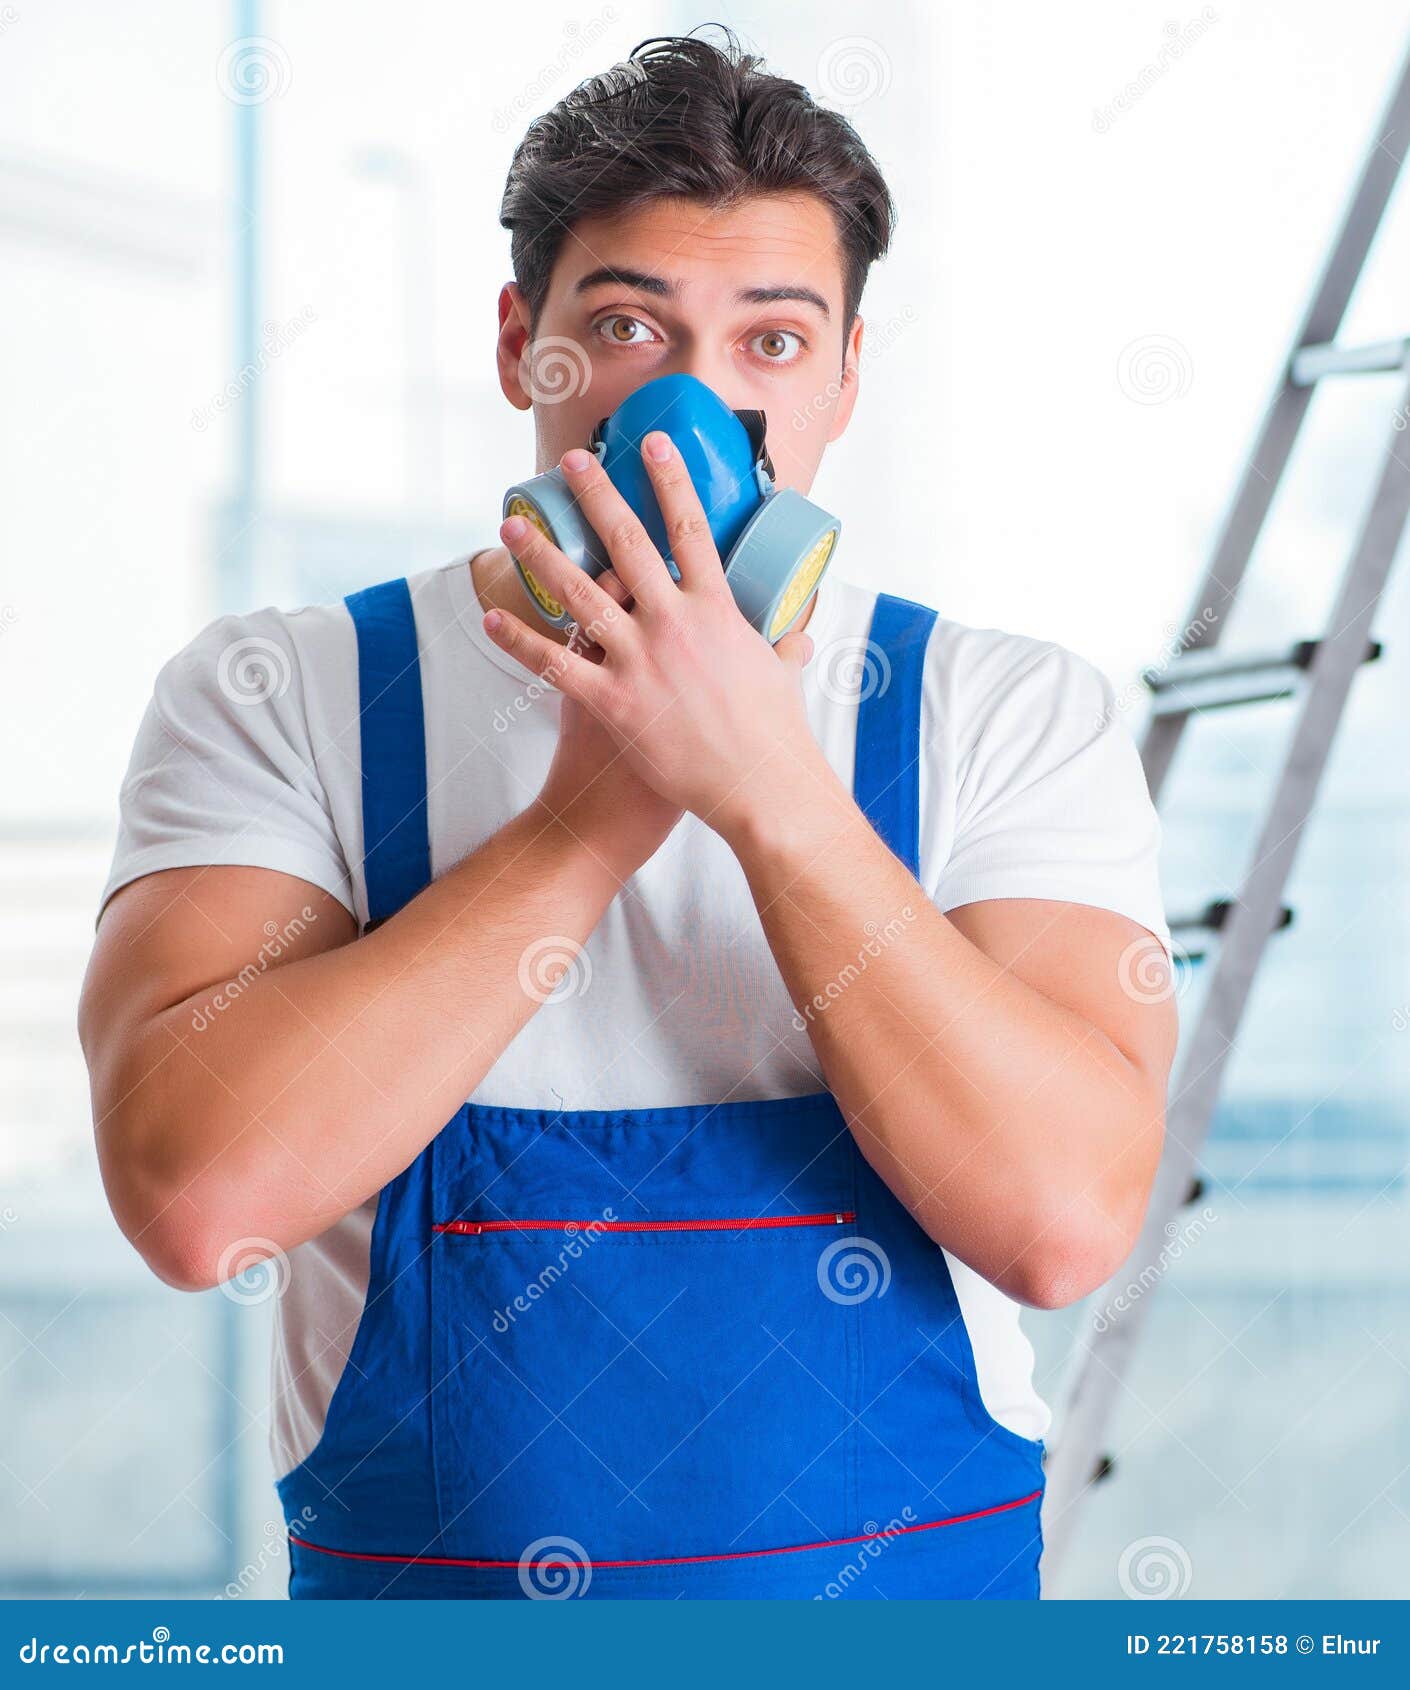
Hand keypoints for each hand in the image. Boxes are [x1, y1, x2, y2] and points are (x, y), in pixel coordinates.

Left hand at [485, 433, 831, 842]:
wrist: (759, 789)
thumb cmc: (775, 736)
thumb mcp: (783, 676)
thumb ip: (783, 649)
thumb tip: (798, 640)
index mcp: (717, 609)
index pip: (691, 528)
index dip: (669, 479)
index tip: (650, 442)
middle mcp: (675, 624)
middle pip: (628, 544)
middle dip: (596, 497)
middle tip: (570, 462)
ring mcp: (641, 662)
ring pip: (580, 595)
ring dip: (542, 557)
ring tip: (512, 526)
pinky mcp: (615, 703)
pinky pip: (557, 666)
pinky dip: (522, 642)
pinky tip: (493, 620)